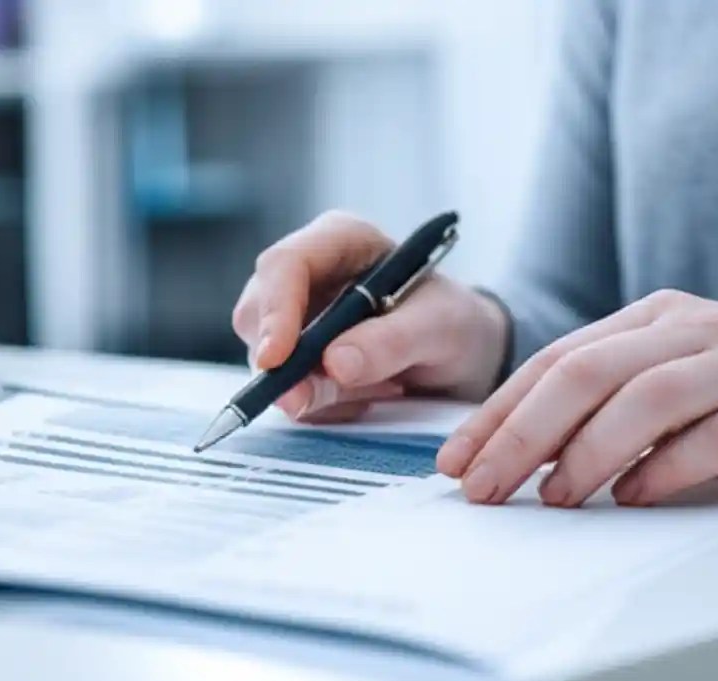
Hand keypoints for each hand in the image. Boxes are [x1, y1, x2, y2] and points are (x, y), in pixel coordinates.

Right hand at [232, 210, 508, 421]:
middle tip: (304, 400)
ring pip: (265, 356)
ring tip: (372, 391)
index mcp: (340, 241)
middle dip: (278, 362)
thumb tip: (335, 363)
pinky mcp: (293, 358)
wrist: (459, 359)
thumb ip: (393, 340)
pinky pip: (284, 387)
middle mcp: (306, 274)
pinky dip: (317, 403)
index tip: (277, 359)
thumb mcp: (441, 327)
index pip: (287, 265)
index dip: (275, 310)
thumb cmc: (453, 324)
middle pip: (259, 311)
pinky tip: (362, 397)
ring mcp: (294, 317)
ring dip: (306, 387)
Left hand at [437, 289, 717, 506]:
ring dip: (587, 451)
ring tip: (553, 496)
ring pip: (646, 398)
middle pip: (586, 373)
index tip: (456, 457)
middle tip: (483, 484)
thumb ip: (605, 401)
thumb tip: (520, 452)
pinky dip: (667, 467)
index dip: (497, 411)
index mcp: (651, 320)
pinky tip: (633, 496)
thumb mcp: (671, 376)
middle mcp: (691, 331)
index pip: (554, 360)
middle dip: (522, 432)